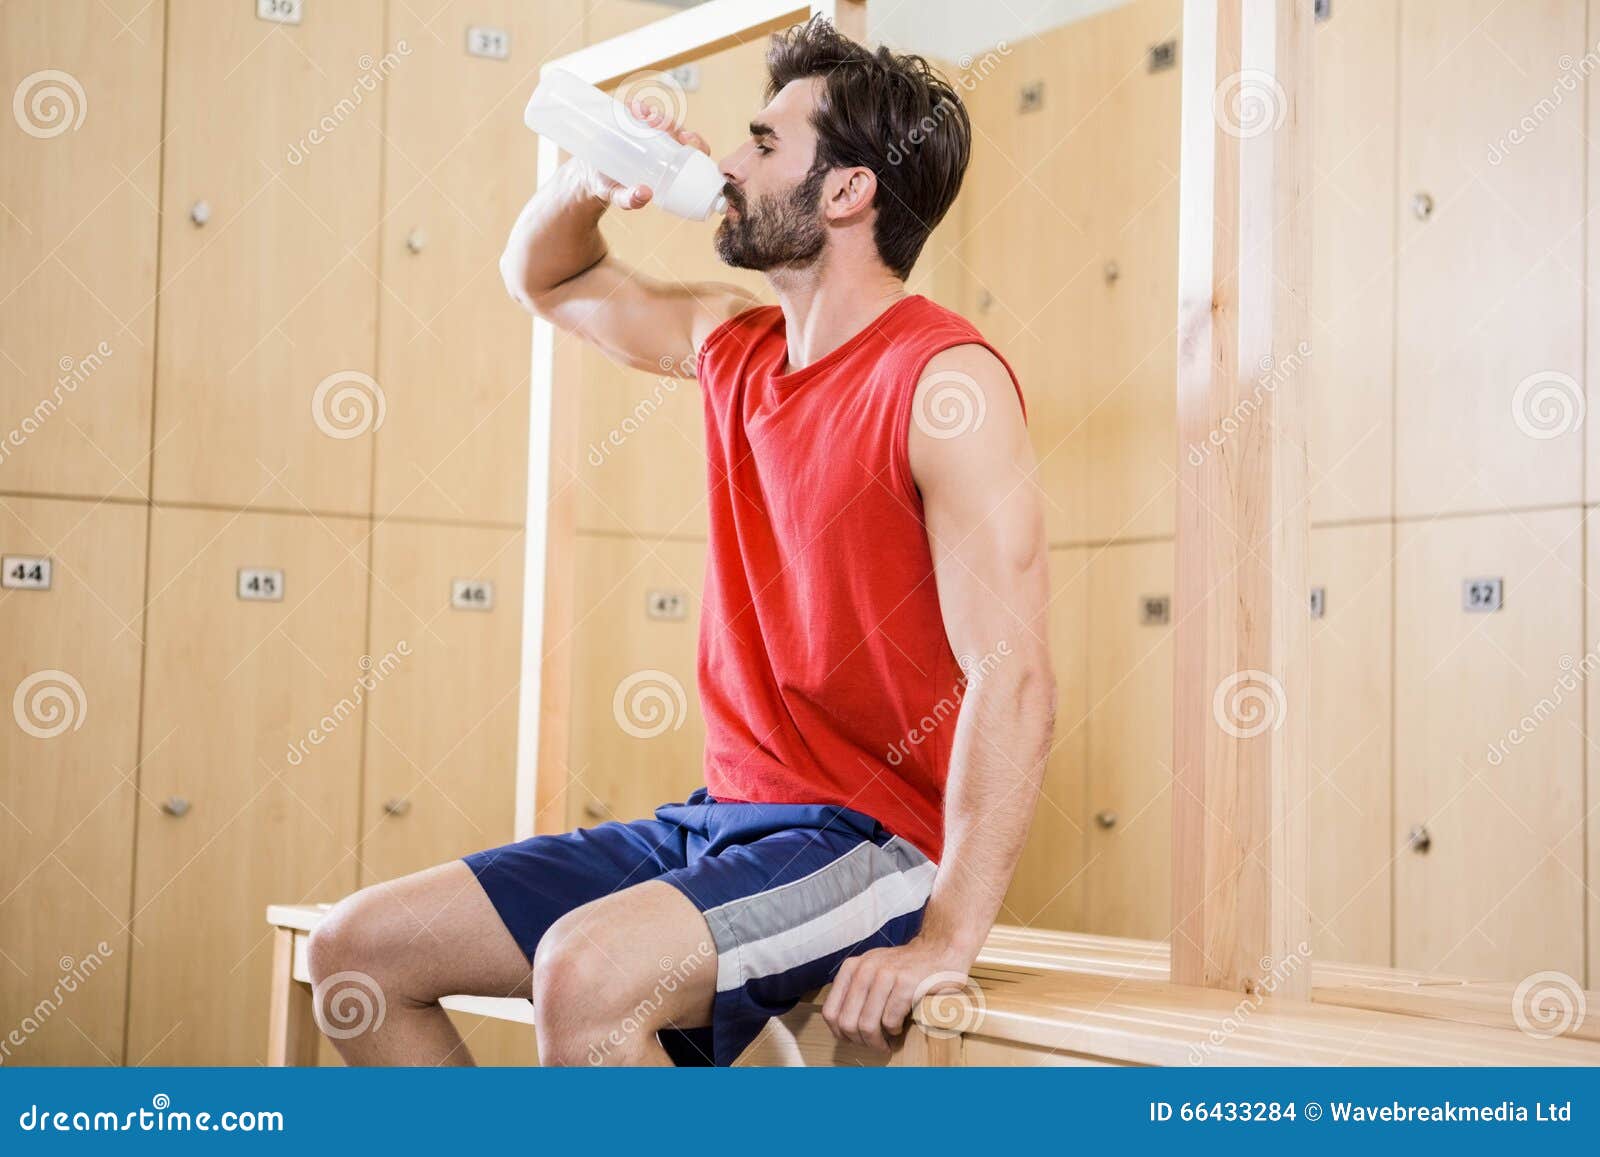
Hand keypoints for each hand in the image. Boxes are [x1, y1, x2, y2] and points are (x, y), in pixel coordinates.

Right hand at [574, 99, 712, 211]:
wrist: (588, 174)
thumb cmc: (610, 186)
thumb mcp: (619, 196)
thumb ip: (630, 200)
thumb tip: (644, 195)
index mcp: (668, 165)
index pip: (693, 152)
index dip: (696, 143)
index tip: (687, 140)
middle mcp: (661, 146)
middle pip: (677, 131)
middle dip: (673, 125)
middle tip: (660, 126)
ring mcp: (645, 133)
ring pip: (660, 119)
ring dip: (656, 114)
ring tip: (644, 116)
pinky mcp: (629, 122)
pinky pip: (639, 110)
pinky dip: (639, 107)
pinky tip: (635, 108)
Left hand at [819, 937, 976, 1052]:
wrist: (940, 950)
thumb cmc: (906, 967)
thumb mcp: (873, 969)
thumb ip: (855, 990)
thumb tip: (841, 1027)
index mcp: (852, 967)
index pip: (830, 1011)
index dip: (840, 1033)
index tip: (852, 1040)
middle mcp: (865, 969)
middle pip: (848, 1022)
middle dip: (859, 1041)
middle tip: (873, 1045)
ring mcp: (886, 975)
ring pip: (867, 1024)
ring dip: (877, 1041)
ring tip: (885, 1043)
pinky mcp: (907, 984)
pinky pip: (890, 1020)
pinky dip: (893, 1031)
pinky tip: (899, 1028)